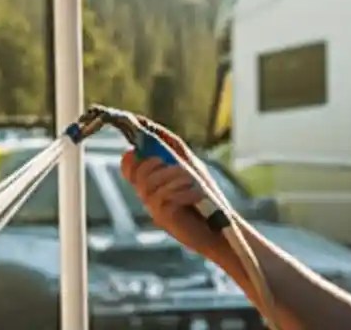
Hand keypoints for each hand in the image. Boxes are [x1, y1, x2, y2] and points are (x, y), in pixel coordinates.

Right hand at [120, 143, 230, 265]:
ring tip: (191, 182)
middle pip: (136, 171)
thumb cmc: (206, 196)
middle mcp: (148, 194)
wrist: (221, 227)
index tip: (142, 144)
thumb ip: (170, 145)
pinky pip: (163, 196)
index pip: (128, 165)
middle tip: (174, 166)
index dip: (132, 154)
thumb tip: (147, 123)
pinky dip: (183, 191)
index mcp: (151, 181)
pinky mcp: (162, 218)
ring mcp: (153, 207)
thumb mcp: (188, 164)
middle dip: (154, 162)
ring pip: (148, 182)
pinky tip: (195, 195)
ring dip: (173, 176)